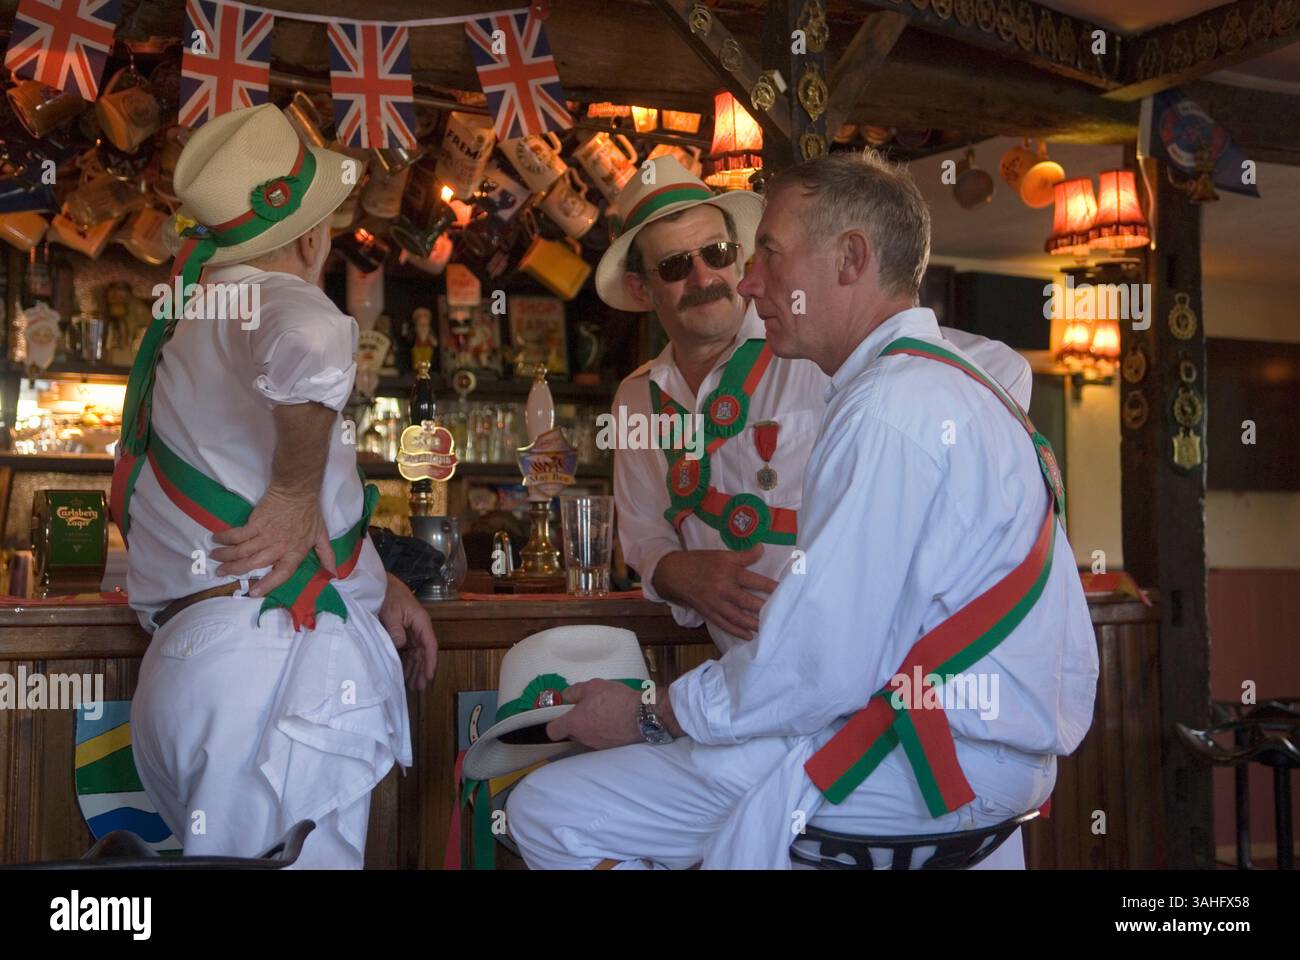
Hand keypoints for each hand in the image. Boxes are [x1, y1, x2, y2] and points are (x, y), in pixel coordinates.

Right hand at [210, 486, 336, 596]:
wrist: (297, 491)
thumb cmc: (310, 514)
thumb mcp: (321, 536)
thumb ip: (326, 556)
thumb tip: (334, 573)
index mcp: (294, 553)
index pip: (281, 574)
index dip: (268, 584)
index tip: (253, 593)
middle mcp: (278, 547)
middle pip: (253, 563)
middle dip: (235, 570)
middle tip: (220, 573)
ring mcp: (265, 535)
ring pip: (242, 551)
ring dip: (226, 556)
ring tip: (215, 559)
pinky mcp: (255, 523)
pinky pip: (238, 534)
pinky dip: (226, 538)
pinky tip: (216, 539)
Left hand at [377, 573, 437, 689]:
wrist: (379, 585)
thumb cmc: (388, 596)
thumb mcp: (391, 612)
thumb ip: (396, 630)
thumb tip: (401, 646)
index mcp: (421, 622)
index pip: (429, 645)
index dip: (430, 662)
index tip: (429, 677)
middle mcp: (419, 628)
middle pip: (424, 653)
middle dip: (422, 670)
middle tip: (419, 687)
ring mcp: (411, 631)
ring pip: (416, 654)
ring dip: (415, 668)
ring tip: (413, 685)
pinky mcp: (403, 632)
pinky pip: (408, 650)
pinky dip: (408, 662)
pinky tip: (405, 673)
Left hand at [545, 679, 641, 749]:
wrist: (642, 716)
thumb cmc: (616, 700)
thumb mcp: (593, 686)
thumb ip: (575, 691)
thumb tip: (567, 695)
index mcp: (574, 723)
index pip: (553, 731)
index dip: (554, 723)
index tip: (560, 715)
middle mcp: (583, 738)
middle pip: (572, 733)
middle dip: (577, 722)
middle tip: (587, 709)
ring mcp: (597, 745)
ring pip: (587, 736)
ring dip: (592, 727)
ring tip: (605, 713)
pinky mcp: (611, 748)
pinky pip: (601, 740)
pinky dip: (605, 732)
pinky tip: (614, 721)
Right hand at [652, 546, 777, 640]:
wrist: (674, 574)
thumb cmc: (699, 562)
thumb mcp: (721, 554)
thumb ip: (743, 555)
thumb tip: (762, 548)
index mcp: (728, 572)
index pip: (754, 580)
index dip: (770, 586)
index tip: (784, 591)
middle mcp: (723, 589)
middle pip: (747, 601)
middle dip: (764, 609)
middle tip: (781, 614)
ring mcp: (715, 603)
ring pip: (738, 616)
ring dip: (753, 624)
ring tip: (768, 628)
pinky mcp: (708, 613)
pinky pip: (724, 624)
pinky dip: (736, 631)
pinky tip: (748, 636)